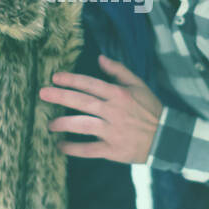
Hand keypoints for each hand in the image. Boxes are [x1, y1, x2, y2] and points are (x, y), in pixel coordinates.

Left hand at [41, 54, 162, 163]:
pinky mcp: (112, 150)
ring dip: (63, 124)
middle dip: (61, 96)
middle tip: (42, 93)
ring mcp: (112, 132)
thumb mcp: (138, 85)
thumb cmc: (150, 109)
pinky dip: (73, 149)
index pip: (90, 84)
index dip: (72, 80)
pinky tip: (60, 146)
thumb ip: (118, 71)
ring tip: (49, 124)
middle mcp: (114, 112)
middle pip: (82, 102)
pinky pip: (88, 150)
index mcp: (119, 94)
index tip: (55, 78)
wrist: (166, 137)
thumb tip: (100, 58)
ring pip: (83, 126)